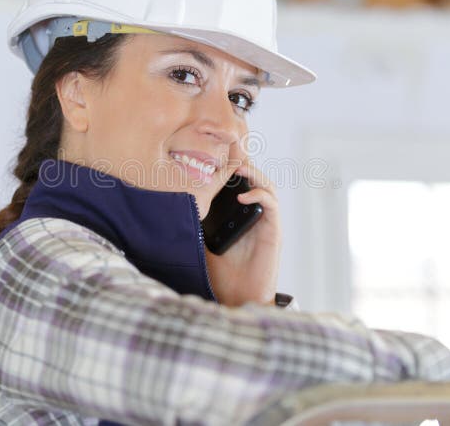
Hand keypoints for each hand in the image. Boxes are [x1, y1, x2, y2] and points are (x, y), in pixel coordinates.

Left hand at [204, 159, 281, 306]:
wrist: (236, 298)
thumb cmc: (221, 273)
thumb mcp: (202, 242)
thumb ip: (197, 223)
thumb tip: (175, 205)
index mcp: (239, 214)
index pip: (239, 182)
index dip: (232, 165)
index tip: (217, 150)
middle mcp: (254, 214)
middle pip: (255, 178)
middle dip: (244, 162)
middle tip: (231, 150)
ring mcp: (266, 221)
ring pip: (267, 186)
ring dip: (254, 173)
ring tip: (238, 168)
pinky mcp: (274, 231)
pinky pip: (272, 205)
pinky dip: (260, 195)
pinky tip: (244, 197)